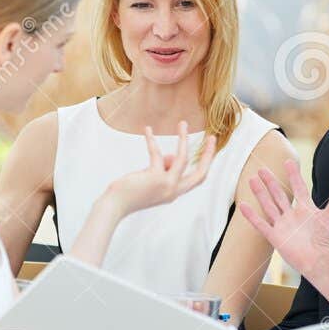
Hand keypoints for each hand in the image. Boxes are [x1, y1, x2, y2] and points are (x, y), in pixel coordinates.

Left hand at [102, 122, 217, 214]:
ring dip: (183, 139)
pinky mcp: (156, 178)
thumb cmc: (129, 193)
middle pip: (200, 173)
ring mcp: (166, 185)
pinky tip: (147, 130)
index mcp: (174, 192)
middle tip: (213, 138)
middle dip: (209, 155)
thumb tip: (171, 156)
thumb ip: (163, 169)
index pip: (196, 179)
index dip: (205, 165)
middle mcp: (174, 191)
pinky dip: (151, 140)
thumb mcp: (151, 181)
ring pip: (182, 158)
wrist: (115, 205)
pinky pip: (157, 153)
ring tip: (183, 123)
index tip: (209, 150)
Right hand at [239, 159, 328, 281]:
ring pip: (269, 206)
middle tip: (262, 168)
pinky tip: (243, 205)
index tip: (288, 162)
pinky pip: (261, 224)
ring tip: (251, 180)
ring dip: (260, 193)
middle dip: (271, 182)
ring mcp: (284, 227)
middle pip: (279, 195)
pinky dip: (252, 216)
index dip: (293, 175)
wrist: (323, 262)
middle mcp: (294, 217)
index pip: (299, 188)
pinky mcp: (276, 238)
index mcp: (308, 210)